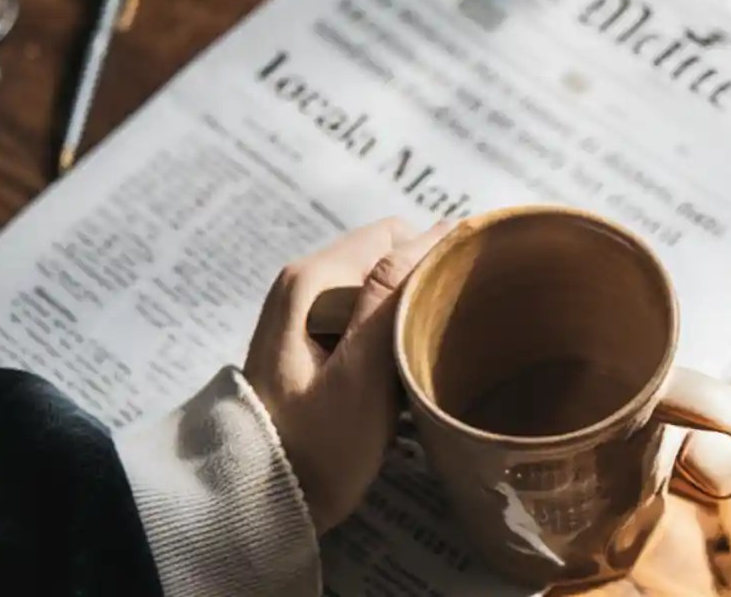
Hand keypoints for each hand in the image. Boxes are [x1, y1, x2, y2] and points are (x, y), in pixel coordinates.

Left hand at [244, 217, 451, 533]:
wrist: (264, 498)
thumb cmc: (318, 443)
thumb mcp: (361, 372)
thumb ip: (391, 297)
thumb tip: (439, 231)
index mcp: (314, 278)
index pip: (397, 235)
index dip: (437, 260)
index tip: (466, 303)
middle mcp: (305, 280)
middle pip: (389, 256)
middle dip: (421, 286)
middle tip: (442, 338)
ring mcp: (305, 308)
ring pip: (381, 286)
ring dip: (407, 312)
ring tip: (422, 357)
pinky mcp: (311, 336)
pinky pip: (366, 312)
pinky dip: (390, 331)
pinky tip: (400, 369)